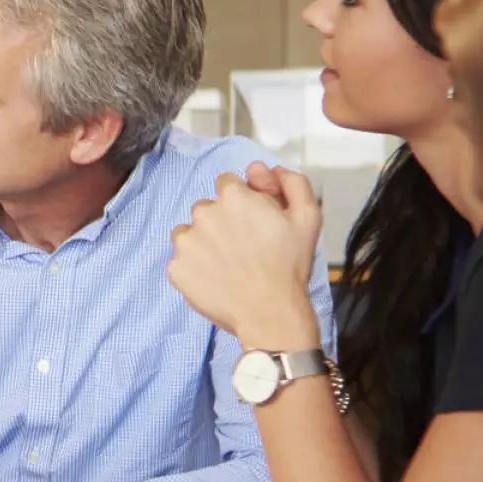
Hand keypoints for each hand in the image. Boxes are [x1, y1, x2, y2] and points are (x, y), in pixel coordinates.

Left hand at [168, 164, 322, 351]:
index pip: (227, 185)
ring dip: (203, 242)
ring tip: (227, 264)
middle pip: (207, 209)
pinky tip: (215, 279)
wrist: (271, 313)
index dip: (242, 202)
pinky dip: (193, 268)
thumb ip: (290, 183)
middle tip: (243, 247)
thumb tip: (262, 168)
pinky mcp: (175, 268)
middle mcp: (203, 213)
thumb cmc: (290, 265)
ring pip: (189, 233)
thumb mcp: (307, 217)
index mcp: (233, 196)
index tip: (253, 222)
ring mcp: (186, 242)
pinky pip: (180, 261)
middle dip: (221, 222)